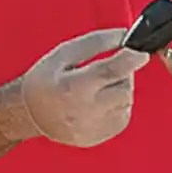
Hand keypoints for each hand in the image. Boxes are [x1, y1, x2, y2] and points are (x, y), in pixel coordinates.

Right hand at [0, 28, 149, 147]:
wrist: (30, 114)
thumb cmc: (45, 80)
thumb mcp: (64, 53)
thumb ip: (95, 42)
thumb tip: (125, 36)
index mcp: (74, 87)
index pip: (111, 71)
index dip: (131, 59)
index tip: (141, 52)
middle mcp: (85, 111)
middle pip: (124, 87)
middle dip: (122, 74)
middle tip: (104, 71)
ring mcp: (93, 128)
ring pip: (126, 102)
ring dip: (119, 90)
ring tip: (97, 87)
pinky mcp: (100, 137)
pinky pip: (123, 116)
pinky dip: (117, 105)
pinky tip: (98, 102)